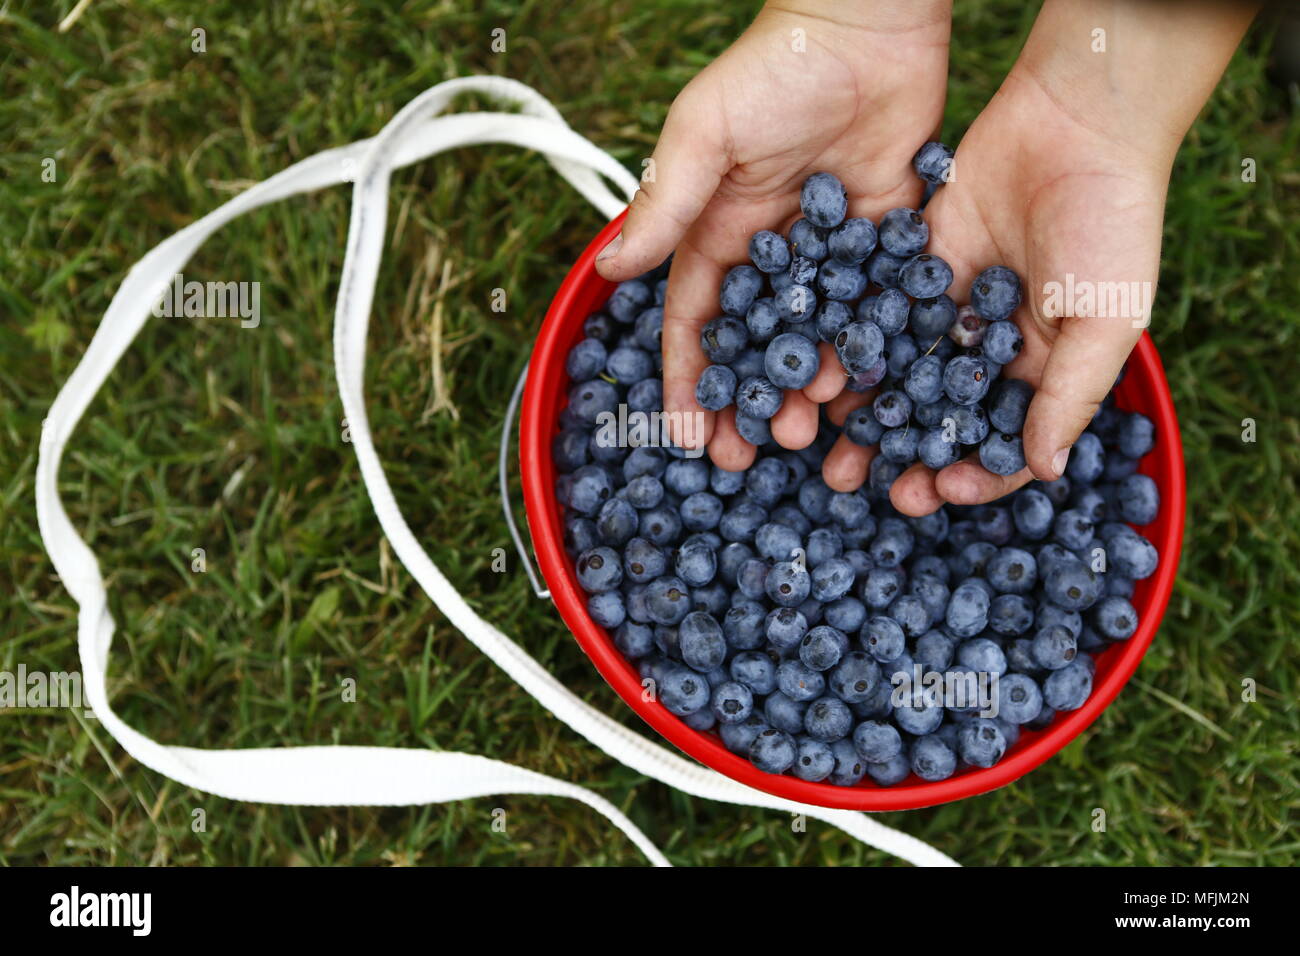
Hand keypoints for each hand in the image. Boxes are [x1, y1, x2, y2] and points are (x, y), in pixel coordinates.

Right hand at [595, 0, 951, 471]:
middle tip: (751, 458)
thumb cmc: (773, 71)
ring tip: (811, 432)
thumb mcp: (705, 136)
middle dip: (748, 403)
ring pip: (816, 338)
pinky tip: (868, 391)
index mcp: (718, 233)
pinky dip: (870, 349)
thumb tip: (609, 274)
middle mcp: (770, 253)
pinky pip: (876, 307)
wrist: (868, 23)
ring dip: (808, 388)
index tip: (685, 437)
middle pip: (755, 346)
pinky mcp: (886, 239)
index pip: (695, 323)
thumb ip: (666, 206)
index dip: (687, 381)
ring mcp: (830, 252)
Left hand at [827, 61, 1167, 513]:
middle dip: (899, 454)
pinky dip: (848, 345)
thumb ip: (1069, 396)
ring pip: (897, 373)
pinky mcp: (913, 264)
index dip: (973, 473)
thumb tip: (1044, 471)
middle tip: (856, 483)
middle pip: (936, 418)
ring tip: (823, 442)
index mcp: (1041, 370)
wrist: (1074, 121)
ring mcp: (948, 307)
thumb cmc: (1113, 225)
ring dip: (863, 411)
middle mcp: (990, 347)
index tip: (938, 492)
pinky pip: (874, 314)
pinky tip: (816, 375)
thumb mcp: (1104, 320)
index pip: (1002, 441)